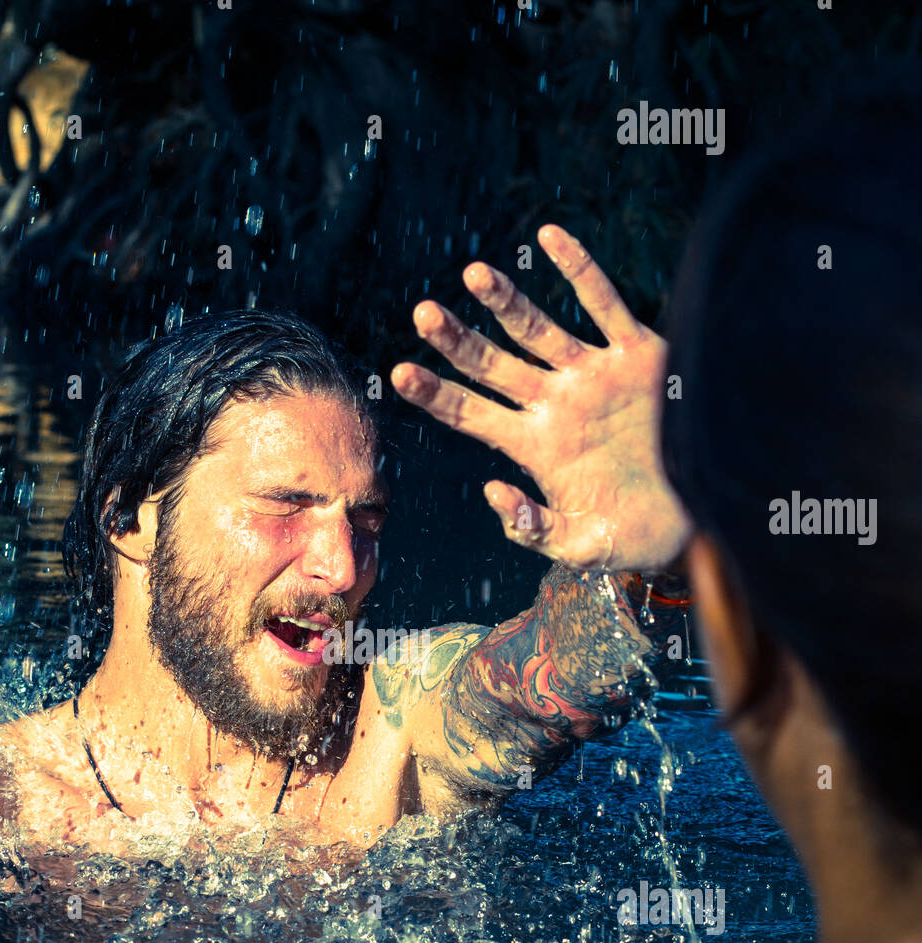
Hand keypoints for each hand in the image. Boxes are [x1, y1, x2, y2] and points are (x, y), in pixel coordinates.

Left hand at [391, 223, 691, 572]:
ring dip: (505, 301)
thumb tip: (492, 493)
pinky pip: (604, 303)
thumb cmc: (639, 537)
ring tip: (473, 273)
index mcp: (536, 446)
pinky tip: (550, 236)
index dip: (436, 393)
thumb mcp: (583, 546)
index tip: (398, 374)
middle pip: (492, 365)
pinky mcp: (638, 355)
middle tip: (422, 314)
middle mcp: (556, 404)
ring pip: (539, 328)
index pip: (471, 414)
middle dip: (457, 340)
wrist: (704, 515)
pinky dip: (579, 269)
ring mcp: (594, 376)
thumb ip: (535, 529)